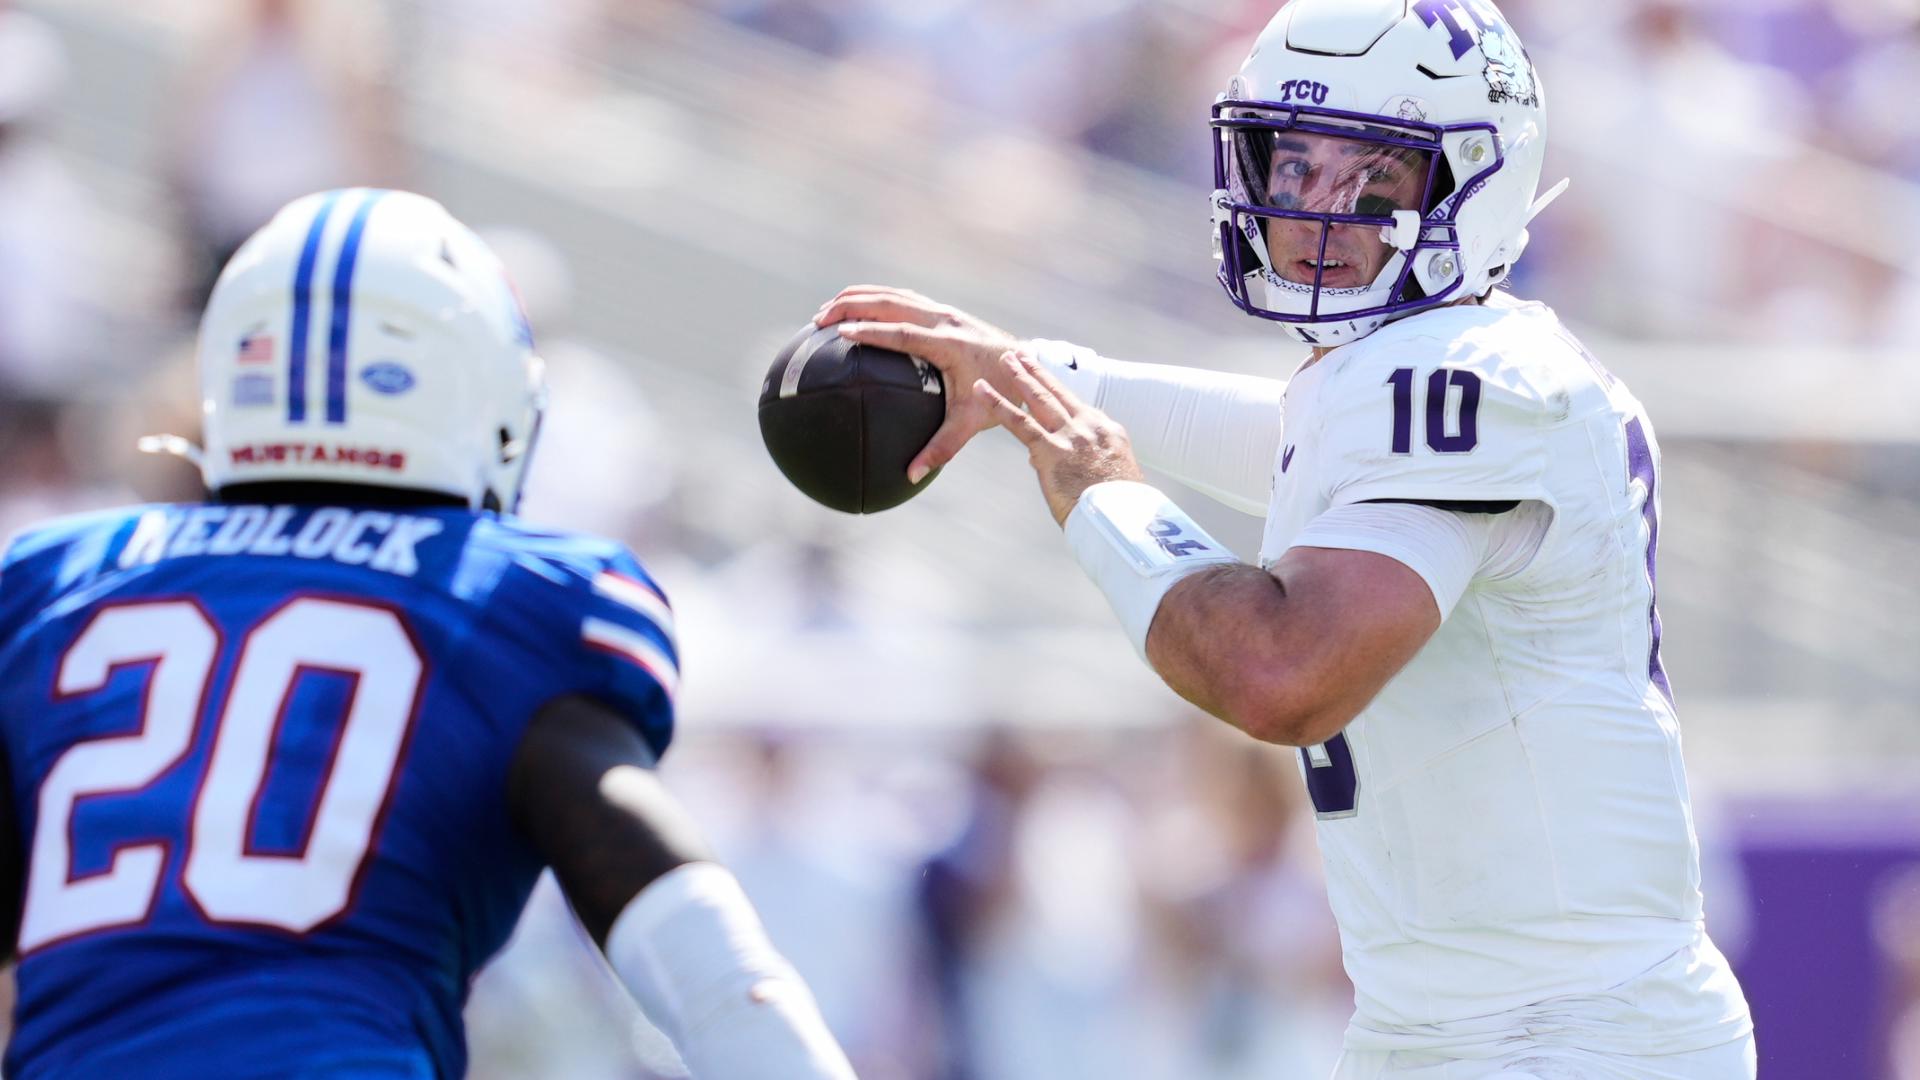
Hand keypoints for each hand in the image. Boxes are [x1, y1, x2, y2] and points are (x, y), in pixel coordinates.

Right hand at [813, 285, 1022, 483]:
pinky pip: (903, 298)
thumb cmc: (1000, 395)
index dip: (871, 331)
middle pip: (891, 304)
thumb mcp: (971, 424)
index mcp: (948, 344)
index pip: (901, 333)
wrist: (1027, 366)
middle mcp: (944, 320)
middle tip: (820, 318)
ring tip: (826, 309)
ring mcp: (944, 312)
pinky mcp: (943, 312)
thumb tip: (911, 474)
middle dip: (852, 306)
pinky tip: (855, 308)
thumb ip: (942, 448)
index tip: (841, 333)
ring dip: (859, 297)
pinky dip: (875, 299)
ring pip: (894, 295)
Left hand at [976, 350, 1144, 527]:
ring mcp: (1070, 436)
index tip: (1048, 382)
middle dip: (1039, 373)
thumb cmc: (1117, 511)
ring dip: (1020, 377)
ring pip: (1040, 399)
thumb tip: (1038, 460)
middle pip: (1059, 394)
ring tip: (1006, 359)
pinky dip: (996, 404)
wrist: (1122, 519)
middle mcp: (1090, 427)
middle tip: (1023, 355)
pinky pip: (1018, 422)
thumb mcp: (1106, 480)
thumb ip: (1075, 465)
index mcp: (1108, 433)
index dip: (1059, 393)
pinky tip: (980, 390)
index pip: (1077, 409)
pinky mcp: (1051, 449)